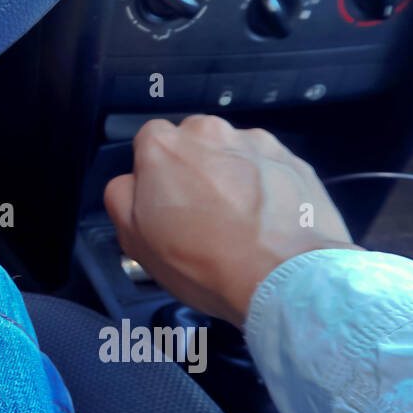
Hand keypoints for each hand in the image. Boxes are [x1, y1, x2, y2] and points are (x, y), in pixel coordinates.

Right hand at [103, 115, 358, 325]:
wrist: (285, 279)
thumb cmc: (210, 263)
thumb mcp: (135, 240)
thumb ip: (121, 198)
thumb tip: (129, 184)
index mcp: (163, 146)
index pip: (148, 143)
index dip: (155, 176)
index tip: (165, 203)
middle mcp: (209, 133)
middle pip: (192, 144)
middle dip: (194, 172)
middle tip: (201, 218)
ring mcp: (255, 143)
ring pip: (232, 155)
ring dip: (231, 179)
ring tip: (238, 225)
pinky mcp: (292, 160)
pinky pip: (268, 168)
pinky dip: (266, 188)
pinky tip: (264, 224)